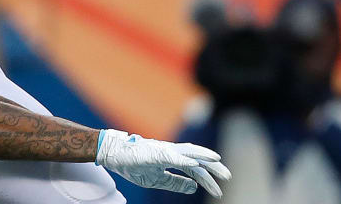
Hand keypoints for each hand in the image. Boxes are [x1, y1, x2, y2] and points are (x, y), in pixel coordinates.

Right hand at [96, 129, 230, 196]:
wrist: (113, 154)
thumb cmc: (133, 164)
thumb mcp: (157, 179)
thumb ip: (175, 182)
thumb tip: (194, 187)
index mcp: (172, 158)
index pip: (195, 169)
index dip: (208, 179)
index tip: (219, 190)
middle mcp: (171, 152)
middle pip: (197, 159)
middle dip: (213, 167)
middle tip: (228, 177)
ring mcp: (164, 150)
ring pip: (189, 153)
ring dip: (204, 158)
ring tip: (218, 163)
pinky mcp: (156, 152)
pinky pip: (173, 157)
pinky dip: (186, 159)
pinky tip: (196, 164)